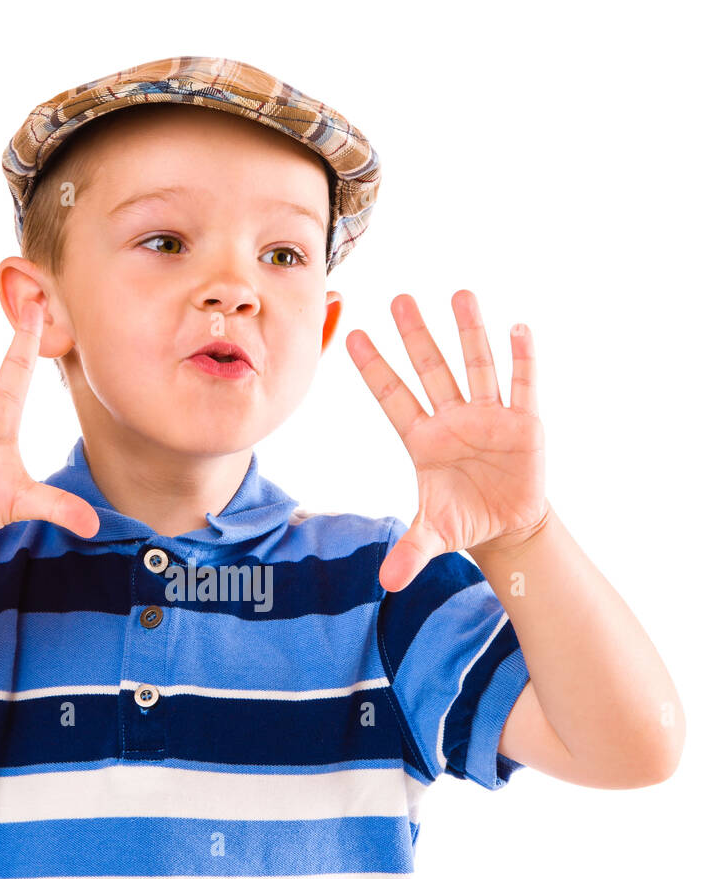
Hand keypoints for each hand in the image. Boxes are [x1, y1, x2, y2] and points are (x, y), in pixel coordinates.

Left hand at [346, 290, 548, 590]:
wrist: (508, 527)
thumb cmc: (464, 522)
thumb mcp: (435, 538)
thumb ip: (411, 553)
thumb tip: (388, 585)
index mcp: (423, 441)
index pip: (393, 398)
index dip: (375, 370)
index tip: (354, 337)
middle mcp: (452, 419)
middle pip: (431, 370)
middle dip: (417, 336)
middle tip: (400, 298)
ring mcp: (488, 416)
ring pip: (476, 366)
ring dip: (470, 332)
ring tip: (460, 294)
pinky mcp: (523, 423)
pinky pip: (522, 386)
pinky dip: (522, 359)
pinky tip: (518, 328)